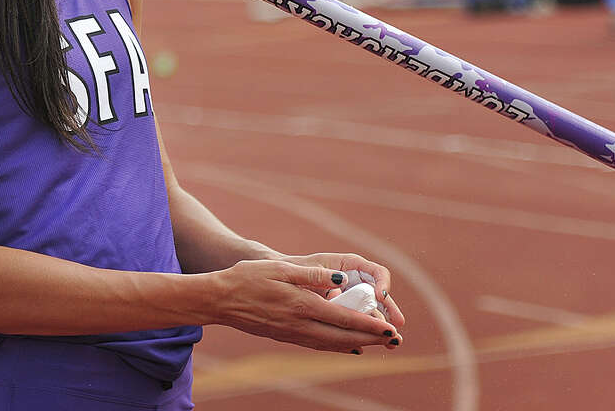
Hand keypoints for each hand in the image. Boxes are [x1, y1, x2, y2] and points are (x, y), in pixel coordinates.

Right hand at [209, 259, 395, 352]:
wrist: (220, 300)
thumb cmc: (249, 278)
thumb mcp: (281, 268)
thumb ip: (312, 275)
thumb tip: (339, 279)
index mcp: (302, 305)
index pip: (344, 319)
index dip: (369, 325)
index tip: (389, 328)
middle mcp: (300, 324)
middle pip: (343, 337)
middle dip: (371, 339)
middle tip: (394, 340)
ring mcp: (293, 334)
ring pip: (332, 344)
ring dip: (358, 344)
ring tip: (378, 343)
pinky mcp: (286, 336)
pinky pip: (318, 345)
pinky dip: (338, 346)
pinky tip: (347, 345)